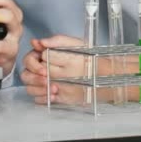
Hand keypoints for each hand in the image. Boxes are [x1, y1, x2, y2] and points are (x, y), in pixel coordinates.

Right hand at [20, 35, 89, 104]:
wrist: (98, 72)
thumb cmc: (85, 55)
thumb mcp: (72, 44)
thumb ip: (55, 41)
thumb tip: (38, 41)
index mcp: (42, 55)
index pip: (28, 60)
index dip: (34, 66)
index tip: (44, 70)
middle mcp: (40, 69)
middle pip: (26, 75)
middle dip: (34, 79)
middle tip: (47, 81)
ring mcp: (44, 83)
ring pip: (30, 88)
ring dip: (39, 90)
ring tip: (55, 89)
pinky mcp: (49, 94)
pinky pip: (38, 99)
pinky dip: (44, 99)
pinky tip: (54, 96)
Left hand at [21, 36, 138, 104]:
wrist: (107, 78)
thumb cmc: (91, 59)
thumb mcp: (77, 44)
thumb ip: (56, 41)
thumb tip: (38, 42)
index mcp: (69, 60)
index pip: (44, 56)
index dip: (42, 54)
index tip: (46, 54)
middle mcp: (65, 76)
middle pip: (36, 71)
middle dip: (36, 68)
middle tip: (43, 67)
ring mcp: (63, 89)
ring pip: (34, 87)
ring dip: (34, 82)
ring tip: (43, 78)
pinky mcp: (62, 100)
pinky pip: (41, 99)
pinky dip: (39, 94)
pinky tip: (45, 88)